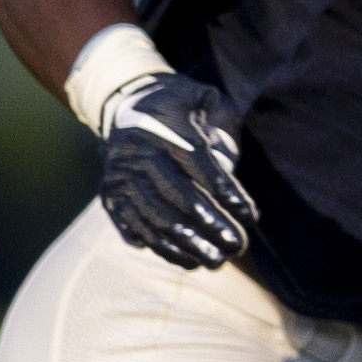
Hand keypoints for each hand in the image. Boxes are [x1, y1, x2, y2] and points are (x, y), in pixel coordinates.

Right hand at [98, 74, 258, 267]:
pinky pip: (135, 228)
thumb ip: (222, 122)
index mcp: (164, 130)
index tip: (251, 218)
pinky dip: (161, 248)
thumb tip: (230, 160)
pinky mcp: (111, 197)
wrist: (125, 104)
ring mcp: (120, 179)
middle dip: (210, 226)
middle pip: (178, 197)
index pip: (201, 166)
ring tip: (217, 262)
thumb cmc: (179, 107)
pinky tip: (188, 261)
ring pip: (155, 219)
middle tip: (237, 247)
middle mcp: (137, 156)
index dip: (227, 194)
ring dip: (188, 245)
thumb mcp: (202, 99)